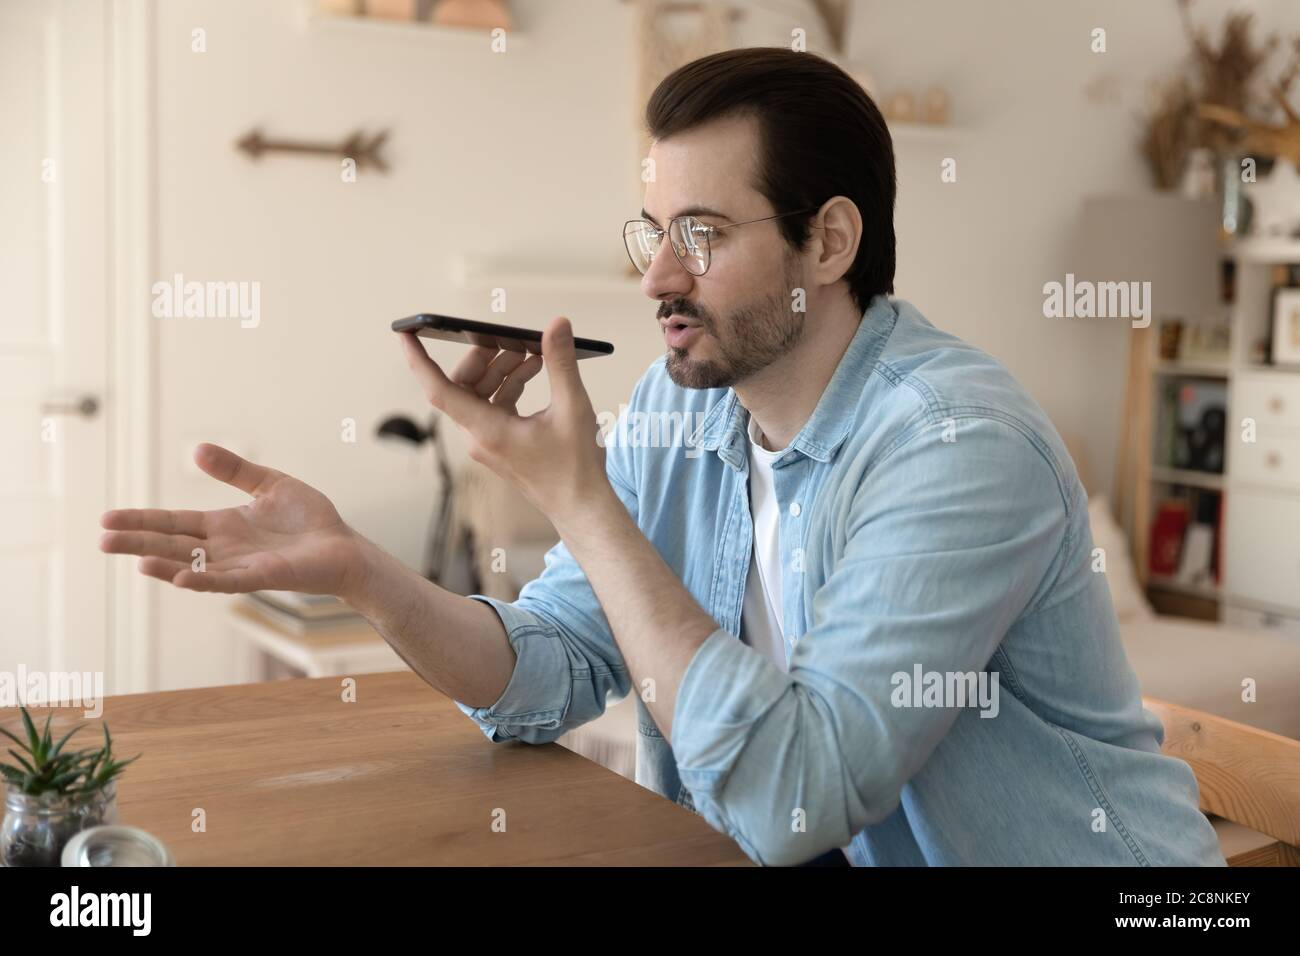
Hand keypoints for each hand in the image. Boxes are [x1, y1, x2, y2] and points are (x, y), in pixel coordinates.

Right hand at [98, 443, 362, 596]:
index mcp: (222, 526)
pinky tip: (182, 579)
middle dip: (138, 543)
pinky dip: (204, 580)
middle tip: (102, 541)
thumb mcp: (270, 484)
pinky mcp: (262, 578)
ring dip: (164, 566)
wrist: (343, 545)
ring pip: (193, 567)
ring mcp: (240, 566)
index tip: (107, 518)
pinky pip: (227, 581)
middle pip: (172, 545)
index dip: (142, 519)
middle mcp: (224, 549)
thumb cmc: (310, 519)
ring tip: (135, 562)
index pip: (173, 522)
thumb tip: (196, 449)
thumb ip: (235, 470)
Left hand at [398, 316, 611, 526]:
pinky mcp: (499, 445)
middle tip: (511, 341)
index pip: (439, 390)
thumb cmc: (575, 467)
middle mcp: (479, 438)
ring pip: (479, 395)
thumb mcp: (572, 408)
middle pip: (463, 386)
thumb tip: (557, 325)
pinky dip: (509, 388)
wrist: (580, 507)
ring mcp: (487, 443)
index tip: (406, 334)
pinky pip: (493, 408)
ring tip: (534, 356)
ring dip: (502, 372)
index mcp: (487, 431)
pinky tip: (534, 375)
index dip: (418, 360)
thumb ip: (561, 363)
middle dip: (485, 359)